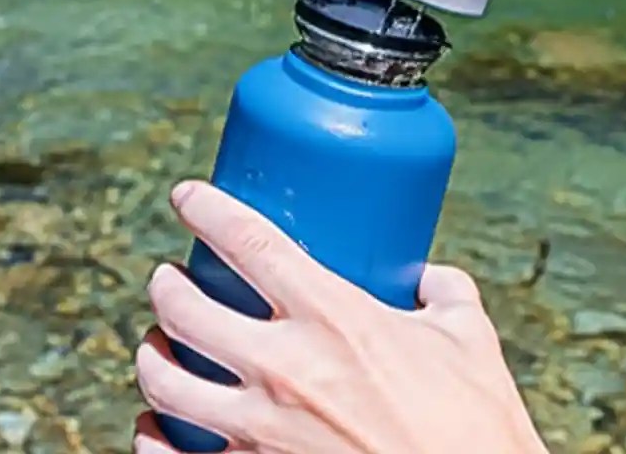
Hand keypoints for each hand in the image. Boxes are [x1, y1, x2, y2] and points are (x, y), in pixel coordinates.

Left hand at [133, 181, 545, 453]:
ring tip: (156, 346)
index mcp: (333, 317)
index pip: (246, 240)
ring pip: (164, 383)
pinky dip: (150, 439)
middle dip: (165, 286)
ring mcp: (260, 431)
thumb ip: (448, 296)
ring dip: (149, 356)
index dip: (204, 207)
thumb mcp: (470, 342)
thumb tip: (431, 280)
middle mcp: (283, 368)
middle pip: (184, 309)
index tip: (186, 196)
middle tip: (168, 278)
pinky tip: (154, 427)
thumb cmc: (476, 429)